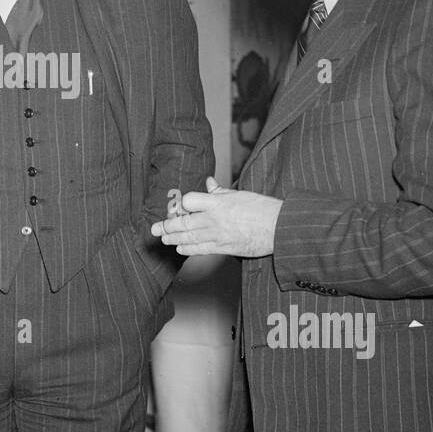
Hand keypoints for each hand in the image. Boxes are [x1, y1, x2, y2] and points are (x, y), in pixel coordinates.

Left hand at [151, 177, 282, 256]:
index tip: (178, 205)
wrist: (277, 228)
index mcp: (218, 203)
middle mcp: (214, 219)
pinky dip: (187, 249)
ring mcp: (217, 235)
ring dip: (173, 238)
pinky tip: (180, 248)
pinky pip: (200, 249)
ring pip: (188, 237)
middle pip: (184, 223)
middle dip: (167, 226)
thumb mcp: (239, 194)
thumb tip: (209, 182)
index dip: (182, 203)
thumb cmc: (261, 208)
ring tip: (163, 238)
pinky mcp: (223, 248)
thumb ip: (220, 191)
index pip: (190, 201)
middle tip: (155, 229)